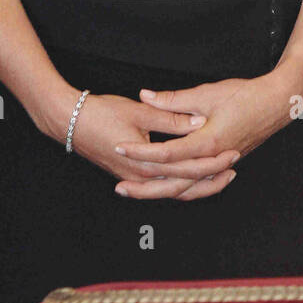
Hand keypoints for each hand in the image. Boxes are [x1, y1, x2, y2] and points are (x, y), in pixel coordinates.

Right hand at [68, 92, 240, 199]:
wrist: (68, 121)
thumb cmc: (101, 113)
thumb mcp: (139, 110)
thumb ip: (169, 117)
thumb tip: (197, 121)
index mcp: (146, 162)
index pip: (187, 169)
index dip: (212, 162)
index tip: (232, 153)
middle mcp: (141, 177)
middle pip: (184, 188)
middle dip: (210, 181)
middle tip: (233, 170)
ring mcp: (133, 179)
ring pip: (172, 192)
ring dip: (196, 186)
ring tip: (219, 177)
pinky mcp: (129, 176)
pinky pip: (160, 188)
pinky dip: (179, 186)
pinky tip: (189, 180)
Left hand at [113, 73, 295, 198]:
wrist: (278, 104)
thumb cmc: (245, 96)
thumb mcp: (206, 94)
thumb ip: (173, 99)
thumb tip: (145, 95)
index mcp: (208, 142)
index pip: (166, 153)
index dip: (140, 151)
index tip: (119, 146)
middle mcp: (213, 160)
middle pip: (173, 183)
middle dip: (144, 186)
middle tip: (119, 187)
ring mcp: (219, 165)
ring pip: (186, 188)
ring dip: (160, 191)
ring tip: (136, 191)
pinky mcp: (222, 164)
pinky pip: (198, 183)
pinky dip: (180, 187)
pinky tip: (166, 184)